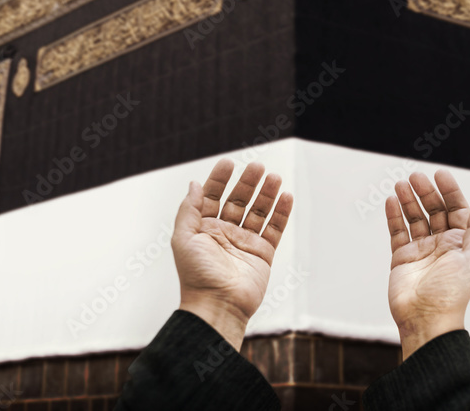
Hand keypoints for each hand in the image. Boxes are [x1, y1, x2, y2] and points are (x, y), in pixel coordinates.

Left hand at [172, 159, 292, 350]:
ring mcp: (245, 242)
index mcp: (204, 228)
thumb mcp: (183, 238)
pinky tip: (286, 196)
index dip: (220, 179)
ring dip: (267, 194)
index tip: (229, 162)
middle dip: (248, 182)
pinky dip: (281, 213)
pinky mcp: (263, 253)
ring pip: (259, 211)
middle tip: (257, 166)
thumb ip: (189, 209)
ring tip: (275, 177)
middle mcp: (225, 233)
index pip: (213, 196)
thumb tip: (194, 183)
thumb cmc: (196, 275)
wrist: (217, 306)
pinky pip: (274, 229)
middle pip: (239, 200)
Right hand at [384, 169, 469, 359]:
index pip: (456, 209)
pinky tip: (391, 201)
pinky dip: (394, 216)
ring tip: (401, 184)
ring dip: (408, 200)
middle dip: (426, 192)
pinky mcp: (402, 257)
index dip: (449, 191)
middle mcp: (442, 244)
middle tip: (415, 176)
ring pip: (414, 218)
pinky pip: (397, 232)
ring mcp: (421, 250)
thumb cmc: (452, 292)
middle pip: (434, 210)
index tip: (439, 174)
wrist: (426, 319)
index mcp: (461, 243)